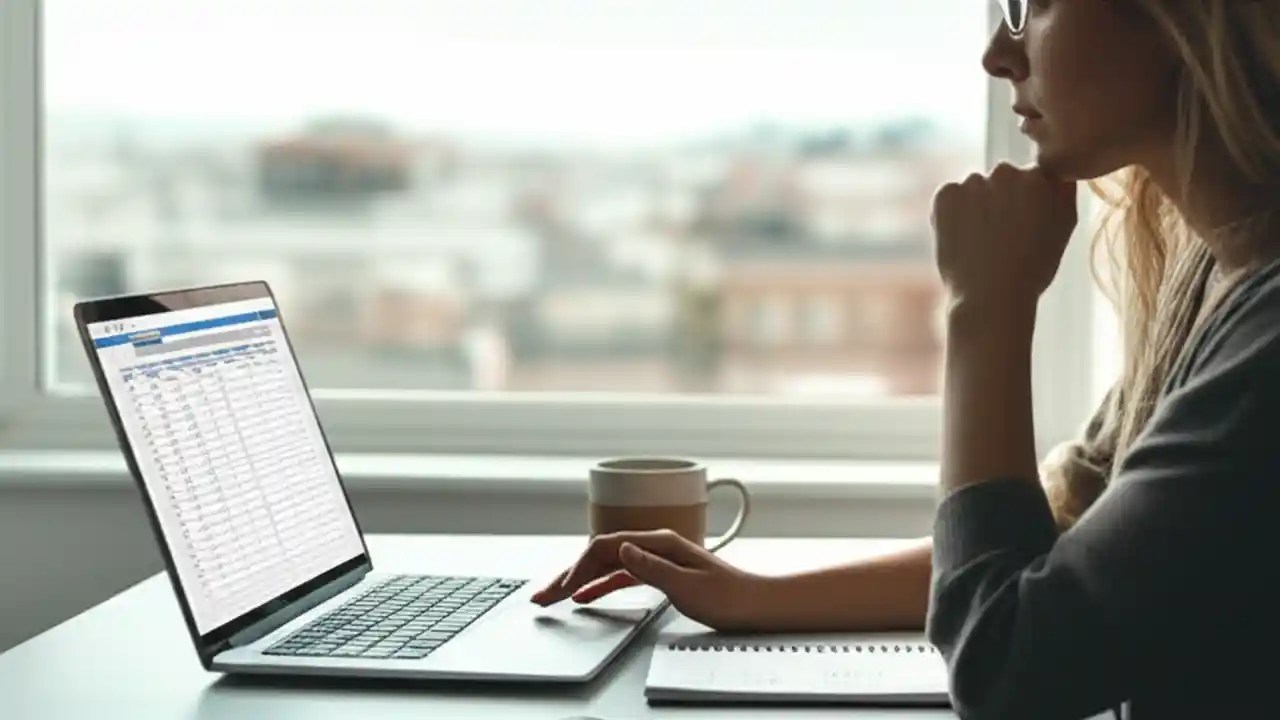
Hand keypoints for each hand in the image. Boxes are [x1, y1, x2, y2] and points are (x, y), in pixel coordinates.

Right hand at [530, 530, 768, 631]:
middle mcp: (655, 544)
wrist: (756, 604)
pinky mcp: (660, 572)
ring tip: (553, 596)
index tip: (566, 589)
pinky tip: (585, 595)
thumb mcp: (687, 585)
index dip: (581, 567)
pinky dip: (599, 584)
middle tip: (543, 595)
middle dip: (569, 574)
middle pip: (601, 554)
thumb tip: (621, 548)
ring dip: (578, 580)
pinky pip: (620, 576)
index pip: (607, 547)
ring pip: (606, 565)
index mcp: (660, 542)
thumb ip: (651, 567)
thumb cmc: (729, 597)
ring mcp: (656, 557)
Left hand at [931, 162, 1077, 312]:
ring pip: (976, 187)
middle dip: (1002, 198)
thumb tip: (1052, 172)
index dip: (1027, 202)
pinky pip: (950, 196)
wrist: (990, 296)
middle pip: (1004, 178)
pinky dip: (951, 212)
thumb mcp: (1062, 229)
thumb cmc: (1032, 269)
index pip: (1033, 177)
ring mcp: (974, 182)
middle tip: (1001, 236)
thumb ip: (1061, 192)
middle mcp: (1008, 172)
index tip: (1024, 226)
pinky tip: (962, 239)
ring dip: (976, 204)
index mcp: (1041, 178)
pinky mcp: (946, 195)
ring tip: (981, 242)